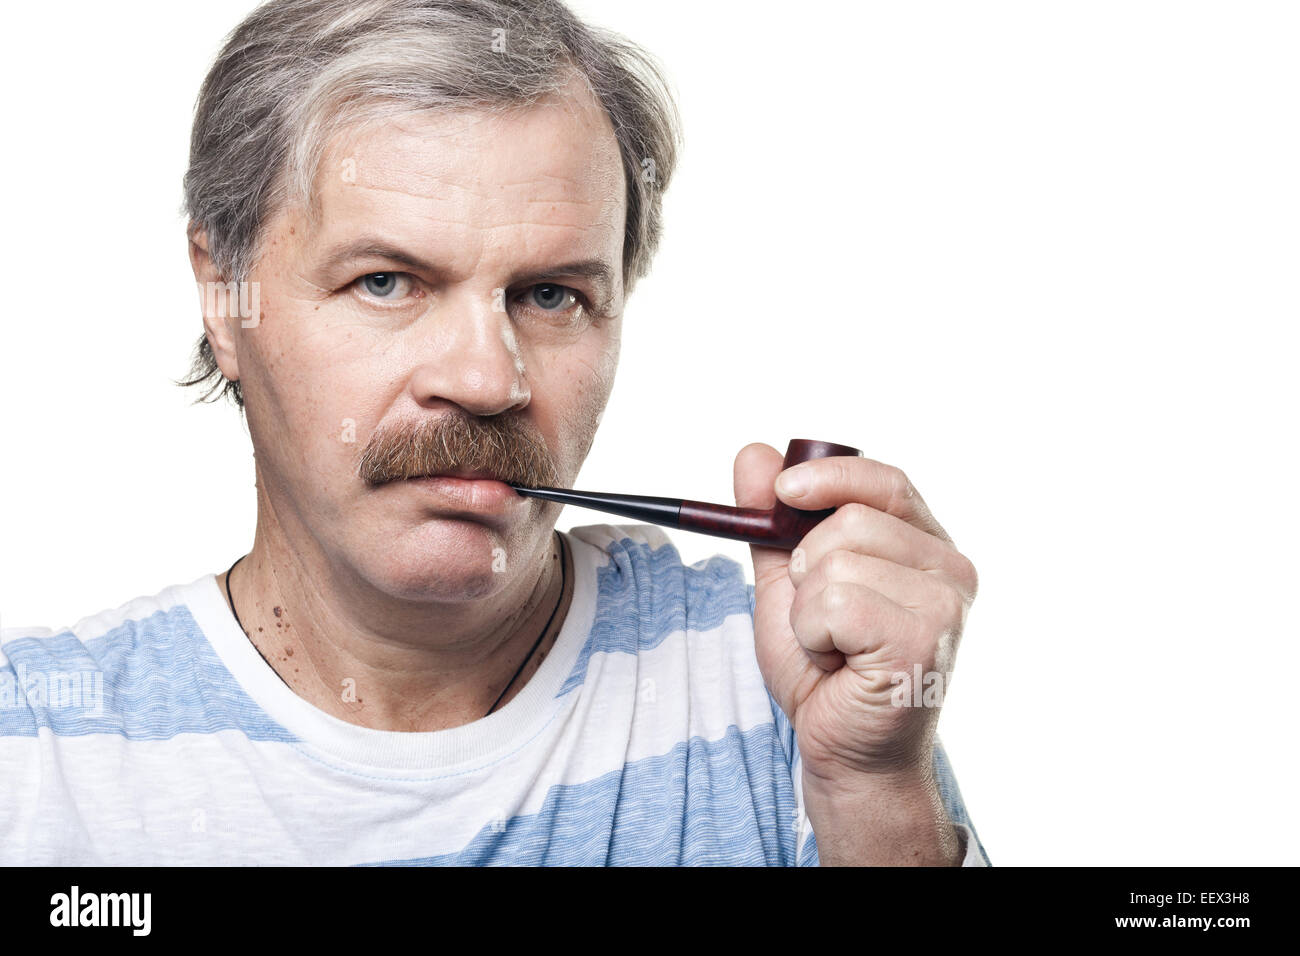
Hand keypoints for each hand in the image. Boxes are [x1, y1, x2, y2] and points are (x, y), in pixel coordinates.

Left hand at [734, 443, 977, 787]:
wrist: (843, 751)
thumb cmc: (826, 673)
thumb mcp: (788, 586)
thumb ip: (773, 524)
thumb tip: (753, 452)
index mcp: (926, 547)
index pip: (886, 482)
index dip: (832, 476)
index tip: (782, 489)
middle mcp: (950, 568)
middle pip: (851, 519)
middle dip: (807, 567)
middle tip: (821, 620)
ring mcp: (945, 603)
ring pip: (836, 561)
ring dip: (808, 610)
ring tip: (832, 647)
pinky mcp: (924, 637)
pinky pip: (835, 602)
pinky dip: (814, 634)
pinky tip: (838, 663)